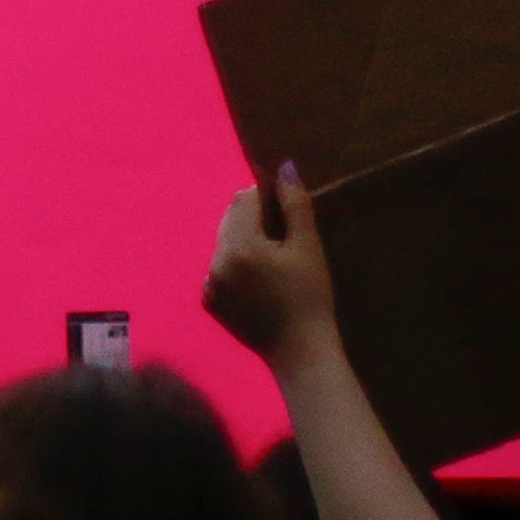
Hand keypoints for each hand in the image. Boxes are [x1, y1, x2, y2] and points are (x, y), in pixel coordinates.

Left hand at [202, 164, 337, 365]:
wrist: (301, 352)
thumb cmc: (310, 297)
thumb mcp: (308, 247)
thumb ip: (294, 204)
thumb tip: (284, 166)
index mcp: (239, 245)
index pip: (244, 199)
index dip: (265, 197)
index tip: (286, 212)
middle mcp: (215, 262)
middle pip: (230, 220)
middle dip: (253, 219)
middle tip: (283, 239)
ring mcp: (209, 284)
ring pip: (223, 243)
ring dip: (243, 242)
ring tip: (273, 263)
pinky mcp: (209, 302)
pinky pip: (219, 269)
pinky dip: (235, 266)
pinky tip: (259, 283)